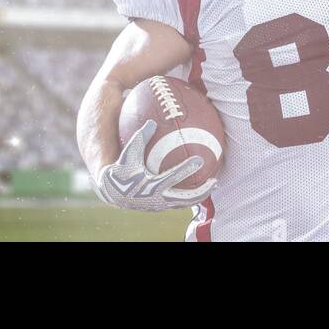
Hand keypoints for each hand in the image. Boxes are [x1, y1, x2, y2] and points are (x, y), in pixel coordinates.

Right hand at [93, 119, 216, 211]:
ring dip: (200, 195)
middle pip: (185, 198)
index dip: (186, 169)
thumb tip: (153, 121)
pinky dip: (191, 195)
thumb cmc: (122, 168)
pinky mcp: (162, 208)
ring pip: (185, 203)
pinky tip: (200, 183)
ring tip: (213, 183)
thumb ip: (140, 138)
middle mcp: (157, 200)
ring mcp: (161, 206)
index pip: (172, 178)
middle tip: (215, 179)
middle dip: (201, 191)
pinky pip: (180, 202)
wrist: (113, 192)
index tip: (200, 159)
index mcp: (150, 186)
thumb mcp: (129, 152)